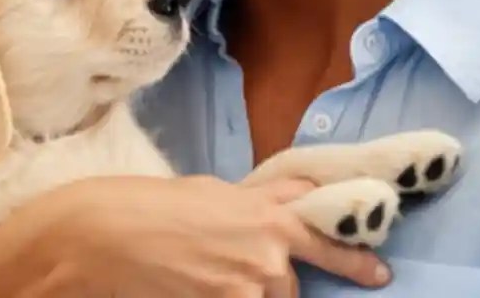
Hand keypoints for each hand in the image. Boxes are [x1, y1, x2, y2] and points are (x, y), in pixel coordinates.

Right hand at [0, 174, 392, 296]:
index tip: (379, 272)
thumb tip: (288, 205)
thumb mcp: (212, 193)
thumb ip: (257, 203)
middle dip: (267, 283)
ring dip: (243, 296)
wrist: (100, 235)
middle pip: (288, 284)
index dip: (354, 257)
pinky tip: (188, 285)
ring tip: (197, 277)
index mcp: (266, 214)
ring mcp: (245, 289)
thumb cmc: (147, 205)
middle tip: (223, 270)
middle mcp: (266, 253)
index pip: (326, 235)